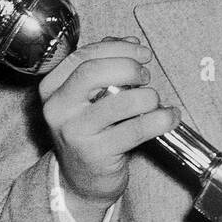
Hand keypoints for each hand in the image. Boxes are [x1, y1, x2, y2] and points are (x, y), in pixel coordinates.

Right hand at [38, 36, 178, 220]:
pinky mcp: (95, 153)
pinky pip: (136, 129)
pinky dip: (160, 119)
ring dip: (147, 96)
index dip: (117, 49)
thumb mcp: (89, 96)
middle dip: (128, 68)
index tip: (142, 53)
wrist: (82, 178)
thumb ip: (105, 66)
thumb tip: (131, 43)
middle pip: (93, 72)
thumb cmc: (92, 130)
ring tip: (155, 101)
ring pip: (120, 101)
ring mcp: (74, 131)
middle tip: (146, 76)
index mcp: (51, 87)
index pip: (83, 56)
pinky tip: (170, 117)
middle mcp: (57, 108)